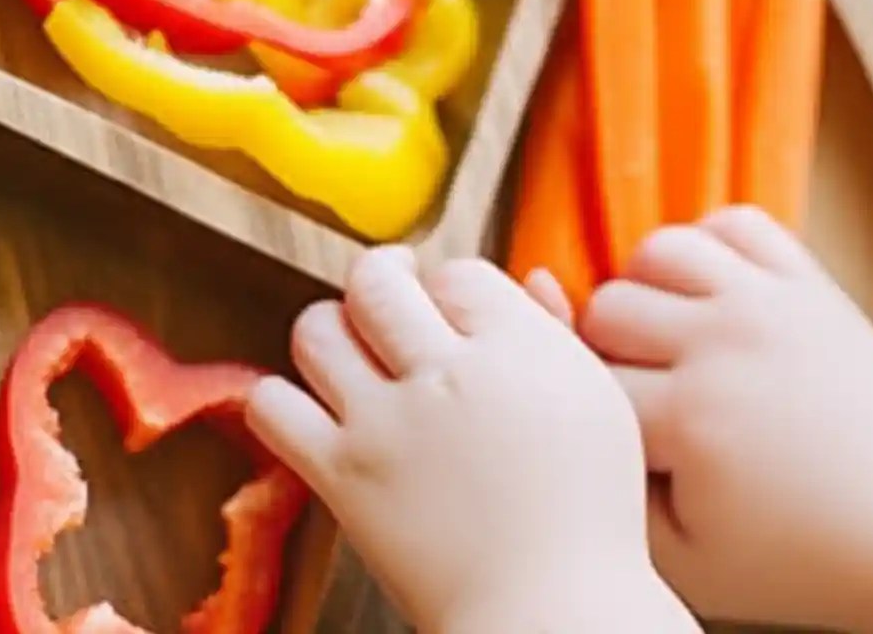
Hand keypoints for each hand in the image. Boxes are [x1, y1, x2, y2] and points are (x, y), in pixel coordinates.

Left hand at [248, 248, 697, 632]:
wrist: (548, 608)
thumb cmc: (587, 515)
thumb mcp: (599, 405)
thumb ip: (556, 335)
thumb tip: (531, 280)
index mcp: (520, 349)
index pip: (458, 272)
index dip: (449, 287)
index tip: (451, 310)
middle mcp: (447, 372)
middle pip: (378, 281)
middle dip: (381, 277)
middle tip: (388, 292)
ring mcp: (387, 422)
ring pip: (317, 329)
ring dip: (330, 327)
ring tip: (351, 346)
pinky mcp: (342, 474)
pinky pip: (273, 405)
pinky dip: (284, 398)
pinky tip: (317, 407)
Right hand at [581, 206, 872, 629]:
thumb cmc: (791, 551)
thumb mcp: (680, 558)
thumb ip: (608, 478)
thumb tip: (565, 381)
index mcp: (690, 420)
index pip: (582, 376)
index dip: (587, 405)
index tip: (616, 434)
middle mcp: (726, 346)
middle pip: (607, 305)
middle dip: (606, 348)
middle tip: (642, 395)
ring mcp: (772, 304)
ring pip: (659, 250)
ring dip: (649, 291)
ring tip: (669, 342)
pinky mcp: (809, 283)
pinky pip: (732, 223)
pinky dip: (709, 249)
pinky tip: (713, 301)